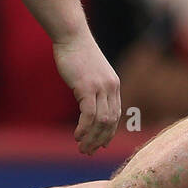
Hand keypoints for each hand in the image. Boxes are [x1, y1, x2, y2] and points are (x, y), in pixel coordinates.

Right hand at [52, 34, 121, 154]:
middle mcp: (111, 88)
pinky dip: (84, 128)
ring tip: (82, 148)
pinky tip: (77, 136)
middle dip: (100, 140)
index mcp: (113, 86)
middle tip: (88, 151)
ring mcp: (100, 88)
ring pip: (101, 121)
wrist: (71, 36)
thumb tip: (88, 103)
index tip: (101, 145)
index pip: (115, 116)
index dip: (109, 133)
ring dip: (91, 138)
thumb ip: (93, 89)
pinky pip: (89, 115)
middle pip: (110, 122)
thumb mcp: (90, 73)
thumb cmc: (76, 53)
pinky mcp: (87, 87)